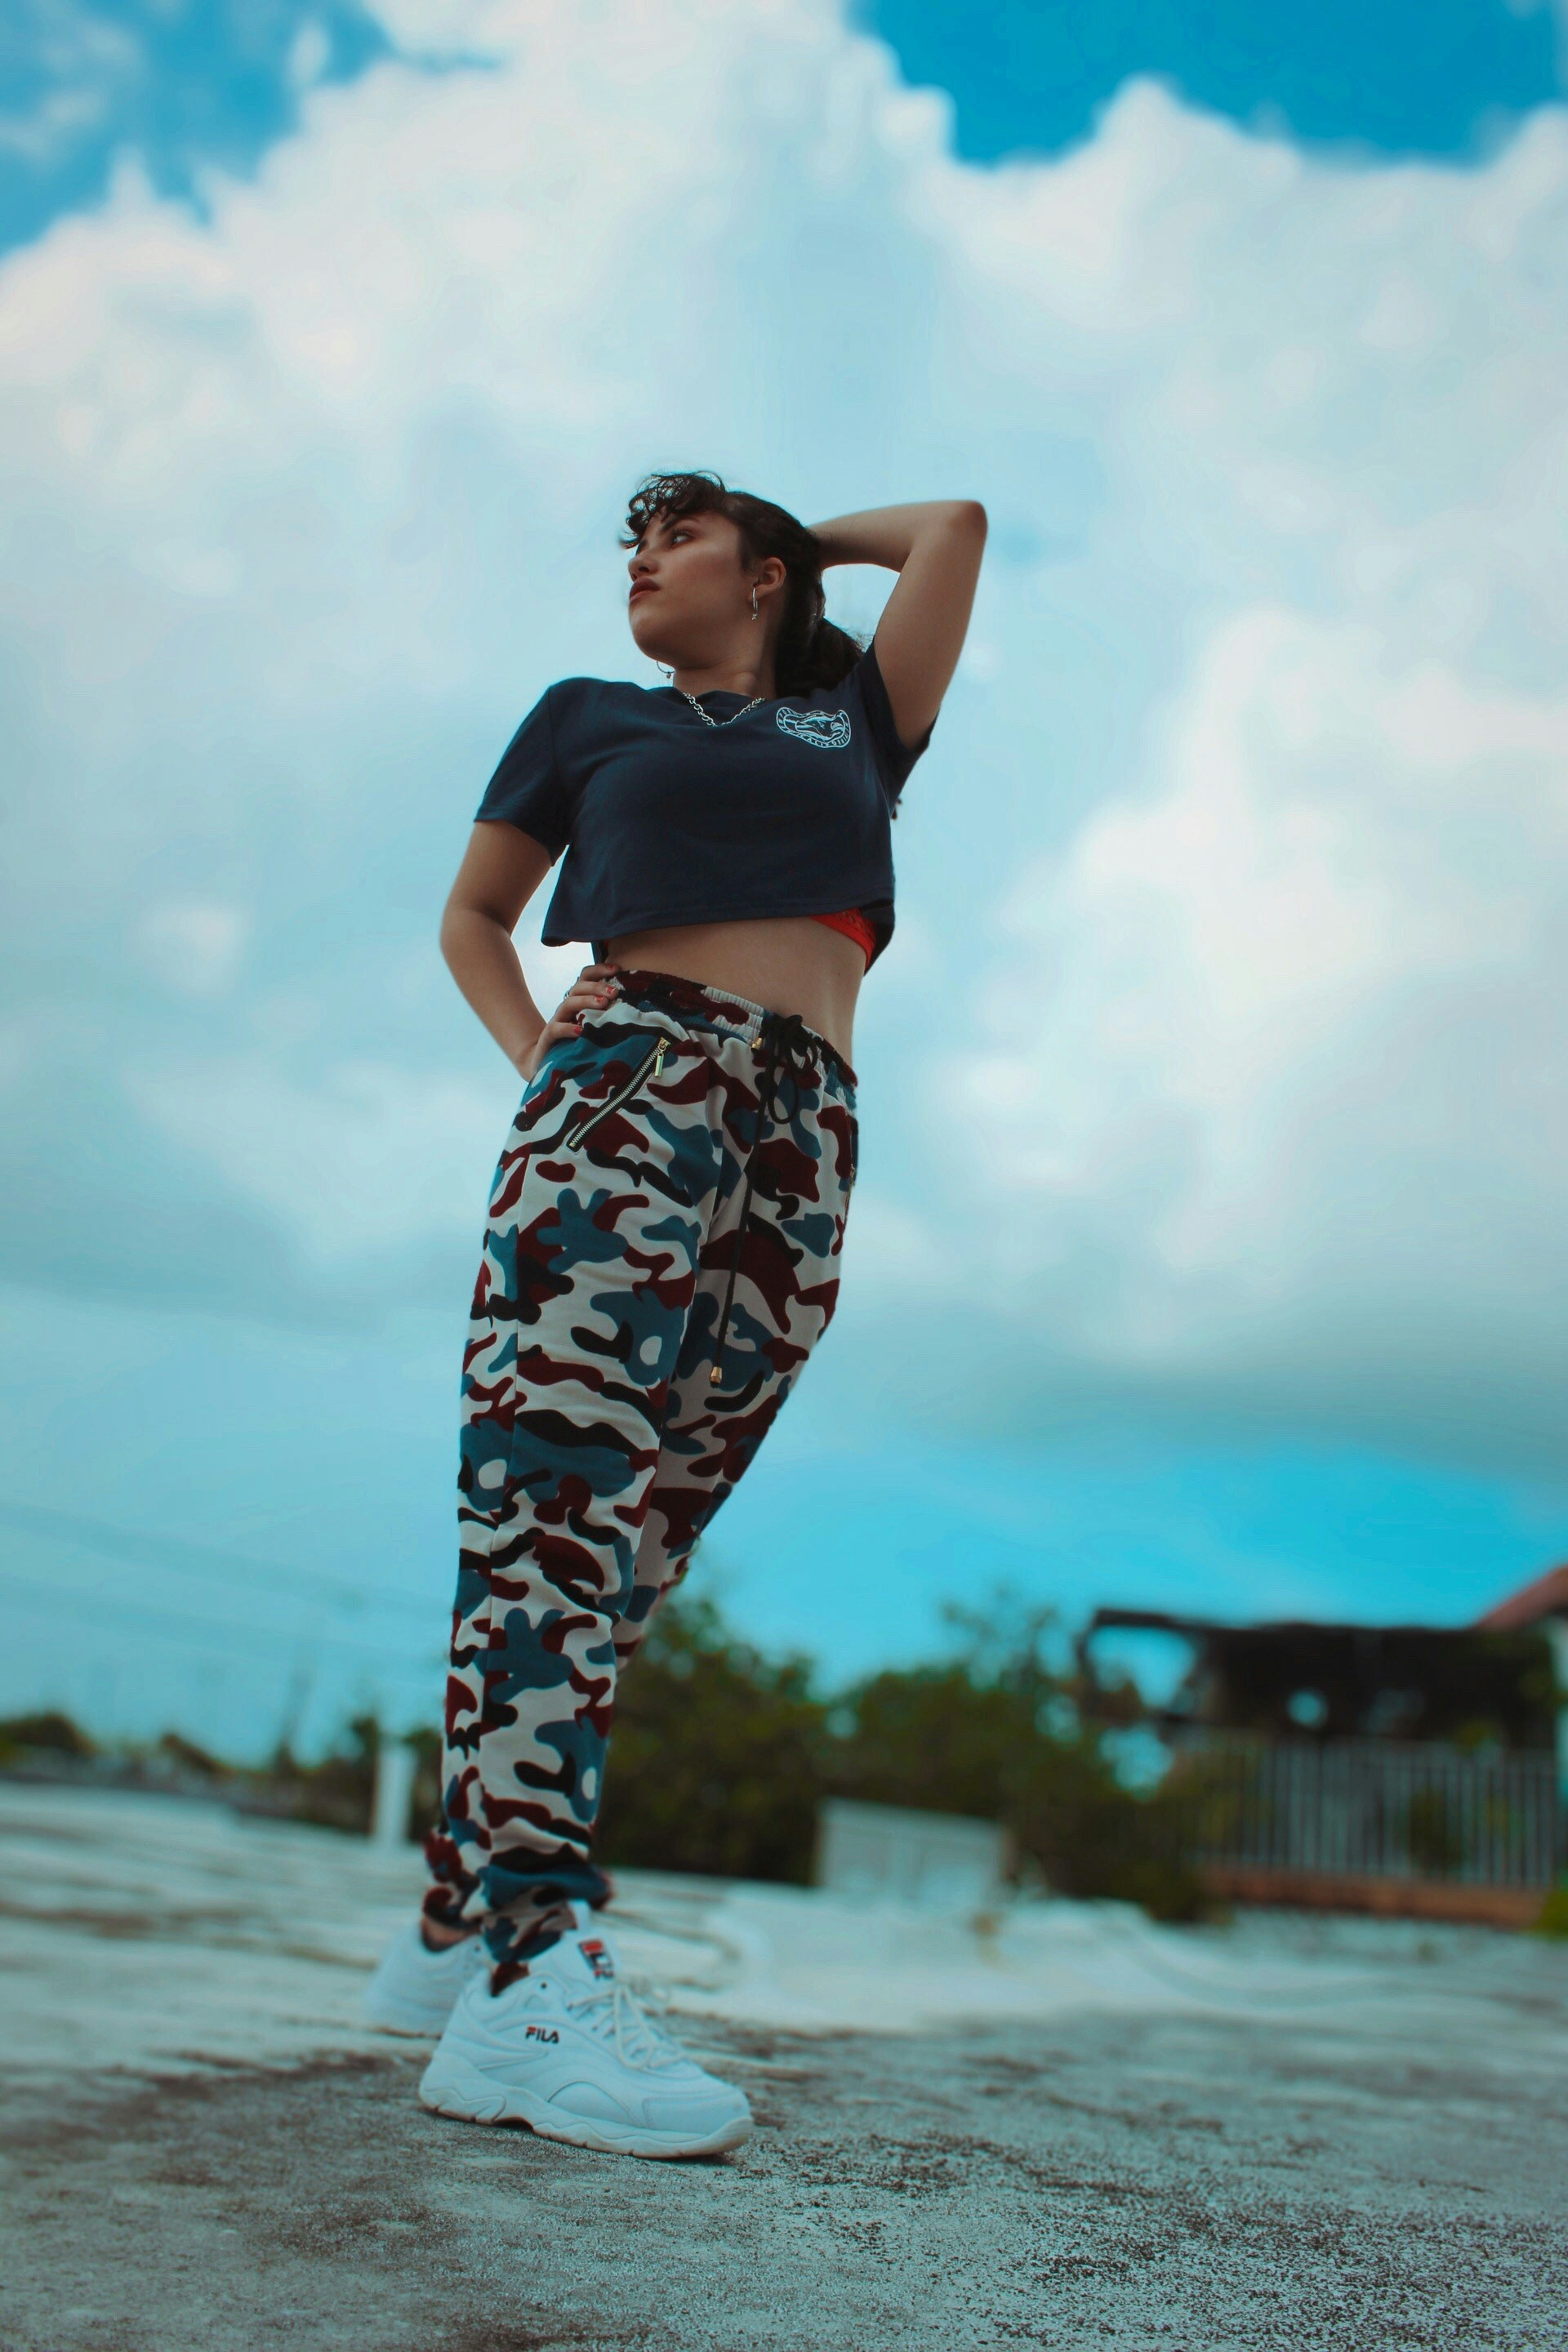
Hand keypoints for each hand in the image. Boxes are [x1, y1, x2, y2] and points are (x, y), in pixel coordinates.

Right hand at [518, 962, 620, 1081]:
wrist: (546, 1062)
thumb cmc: (577, 1044)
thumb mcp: (595, 1027)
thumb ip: (608, 1017)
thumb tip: (637, 1012)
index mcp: (578, 1001)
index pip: (586, 977)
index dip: (600, 970)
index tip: (618, 969)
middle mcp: (567, 1008)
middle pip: (578, 988)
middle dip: (597, 986)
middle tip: (614, 992)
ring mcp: (557, 1021)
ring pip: (568, 1004)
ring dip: (586, 1001)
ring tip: (603, 1004)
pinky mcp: (549, 1037)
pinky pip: (556, 1029)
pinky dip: (568, 1028)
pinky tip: (581, 1031)